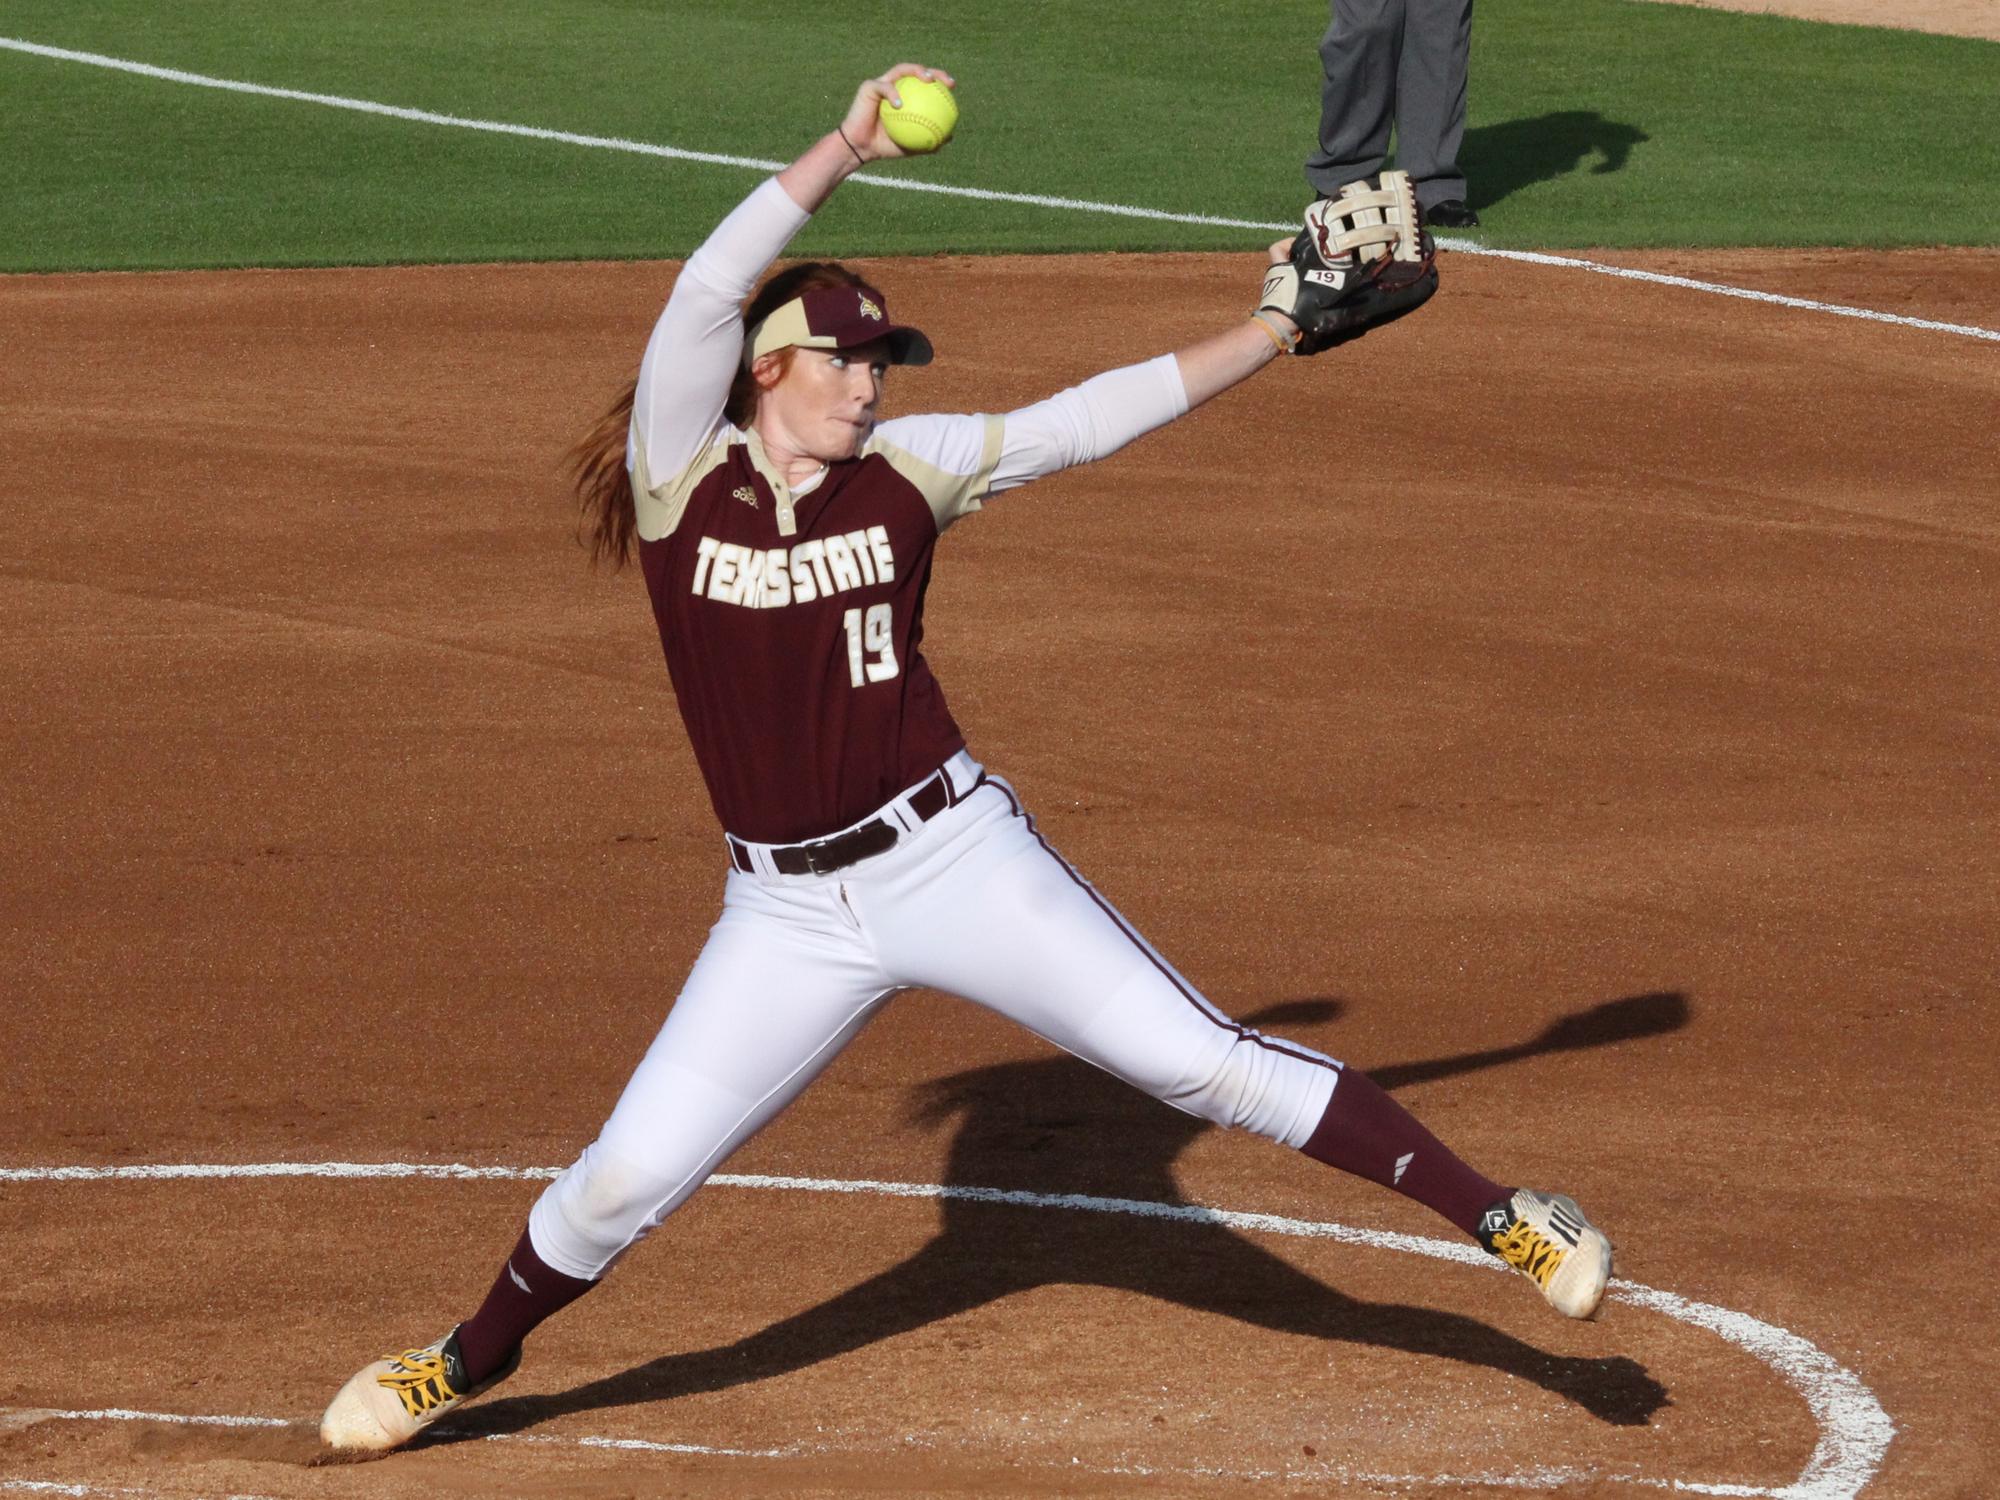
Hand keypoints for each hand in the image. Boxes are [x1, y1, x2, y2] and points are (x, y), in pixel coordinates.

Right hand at [839, 63, 955, 161]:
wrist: (860, 148)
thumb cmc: (884, 146)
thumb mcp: (910, 147)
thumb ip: (928, 142)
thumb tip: (949, 138)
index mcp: (906, 96)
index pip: (924, 84)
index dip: (940, 80)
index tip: (952, 87)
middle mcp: (895, 85)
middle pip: (916, 71)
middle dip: (932, 71)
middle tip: (943, 81)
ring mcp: (882, 83)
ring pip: (901, 70)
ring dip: (915, 70)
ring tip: (926, 79)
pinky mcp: (869, 86)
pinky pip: (883, 87)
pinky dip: (892, 94)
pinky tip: (900, 104)